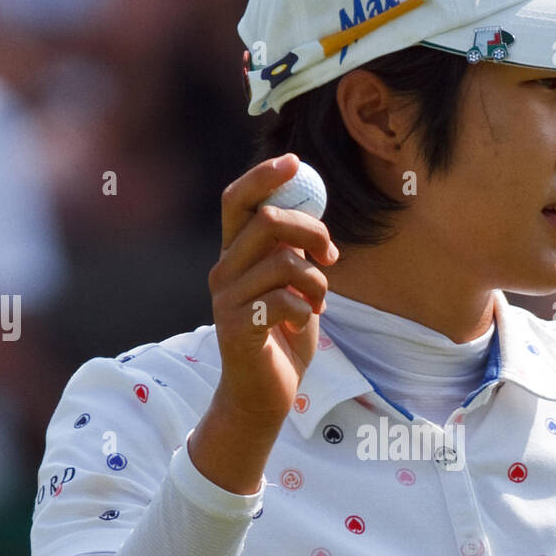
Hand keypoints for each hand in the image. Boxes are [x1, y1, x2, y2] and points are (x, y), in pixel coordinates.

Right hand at [209, 152, 337, 426]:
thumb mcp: (293, 286)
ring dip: (317, 281)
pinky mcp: (236, 329)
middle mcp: (223, 271)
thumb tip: (315, 212)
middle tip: (331, 256)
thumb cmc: (283, 337)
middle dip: (312, 231)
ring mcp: (225, 300)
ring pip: (284, 262)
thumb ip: (296, 251)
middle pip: (267, 222)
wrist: (265, 394)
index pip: (237, 200)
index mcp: (235, 254)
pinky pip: (283, 301)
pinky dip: (306, 310)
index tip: (294, 162)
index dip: (264, 176)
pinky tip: (304, 322)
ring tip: (319, 302)